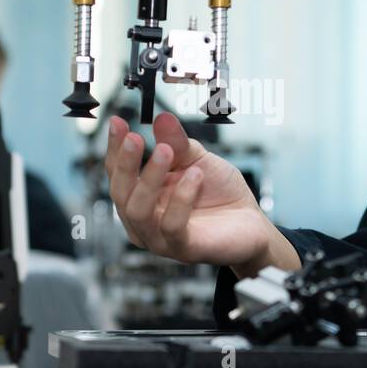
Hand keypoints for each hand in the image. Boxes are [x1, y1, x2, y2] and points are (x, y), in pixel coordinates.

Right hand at [104, 112, 299, 275]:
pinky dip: (181, 198)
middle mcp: (143, 221)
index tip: (117, 122)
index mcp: (140, 198)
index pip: (117, 174)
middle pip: (120, 193)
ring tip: (166, 151)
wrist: (251, 221)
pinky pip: (172, 225)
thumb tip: (161, 118)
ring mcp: (160, 239)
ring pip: (139, 212)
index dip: (114, 148)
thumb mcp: (197, 159)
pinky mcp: (184, 249)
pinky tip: (195, 176)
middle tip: (135, 137)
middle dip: (126, 163)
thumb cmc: (219, 193)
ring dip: (149, 178)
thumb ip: (177, 143)